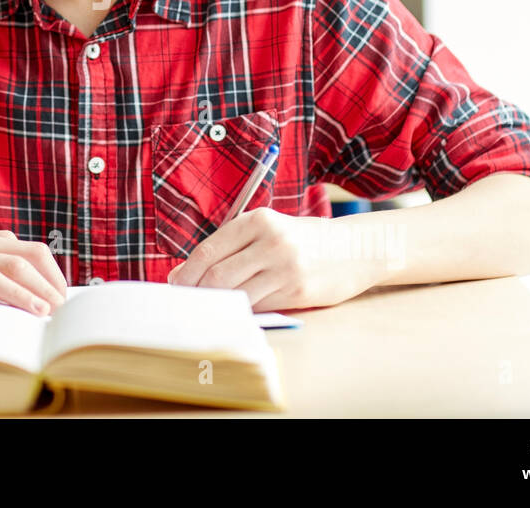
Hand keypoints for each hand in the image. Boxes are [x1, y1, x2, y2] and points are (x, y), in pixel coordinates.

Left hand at [166, 207, 383, 310]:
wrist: (355, 249)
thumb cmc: (303, 240)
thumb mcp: (269, 228)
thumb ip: (233, 245)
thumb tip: (186, 272)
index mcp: (257, 220)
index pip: (209, 250)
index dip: (186, 272)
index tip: (175, 284)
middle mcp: (271, 241)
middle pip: (218, 275)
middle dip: (197, 292)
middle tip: (188, 301)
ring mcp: (285, 268)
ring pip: (236, 293)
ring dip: (218, 304)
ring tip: (209, 307)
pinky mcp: (298, 291)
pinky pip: (259, 305)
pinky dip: (243, 310)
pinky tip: (237, 310)